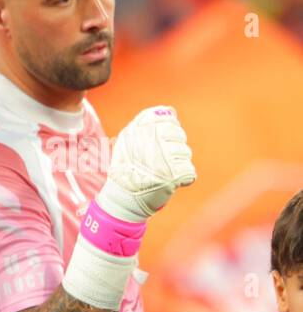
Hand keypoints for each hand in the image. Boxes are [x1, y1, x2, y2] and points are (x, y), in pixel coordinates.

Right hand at [97, 106, 195, 221]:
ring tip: (159, 173)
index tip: (159, 142)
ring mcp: (161, 156)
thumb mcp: (129, 141)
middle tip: (157, 162)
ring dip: (177, 165)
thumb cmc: (128, 170)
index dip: (168, 130)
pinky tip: (167, 183)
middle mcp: (148, 139)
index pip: (167, 118)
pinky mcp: (172, 174)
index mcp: (137, 129)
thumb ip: (147, 124)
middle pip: (179, 135)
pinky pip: (190, 172)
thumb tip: (171, 112)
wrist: (123, 199)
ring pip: (185, 153)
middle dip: (173, 148)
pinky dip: (182, 180)